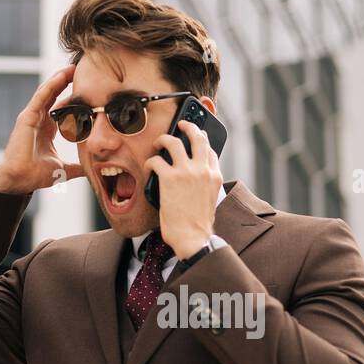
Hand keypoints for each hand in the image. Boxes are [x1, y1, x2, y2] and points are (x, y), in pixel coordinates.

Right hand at [0, 64, 84, 193]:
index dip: (72, 97)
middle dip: (66, 82)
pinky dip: (50, 86)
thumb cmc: (35, 175)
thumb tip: (90, 170)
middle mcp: (39, 120)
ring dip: (59, 79)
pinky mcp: (26, 117)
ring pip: (47, 92)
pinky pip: (40, 97)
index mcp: (47, 129)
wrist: (20, 180)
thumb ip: (76, 167)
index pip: (61, 106)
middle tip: (81, 70)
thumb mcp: (63, 169)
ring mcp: (31, 117)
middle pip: (54, 95)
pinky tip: (61, 76)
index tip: (87, 88)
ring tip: (73, 68)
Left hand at [143, 120, 222, 259]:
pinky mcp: (170, 178)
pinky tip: (147, 168)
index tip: (196, 139)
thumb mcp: (209, 202)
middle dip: (188, 126)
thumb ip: (205, 187)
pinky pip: (156, 161)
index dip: (202, 142)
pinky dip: (149, 162)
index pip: (210, 151)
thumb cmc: (198, 226)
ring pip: (174, 142)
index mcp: (215, 177)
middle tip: (180, 124)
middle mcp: (203, 170)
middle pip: (197, 137)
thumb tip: (193, 182)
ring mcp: (187, 172)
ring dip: (163, 139)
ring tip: (157, 143)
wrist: (193, 238)